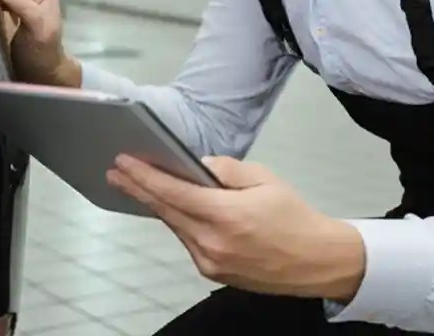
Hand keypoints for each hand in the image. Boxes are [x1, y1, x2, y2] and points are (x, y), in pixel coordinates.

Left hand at [107, 154, 365, 301]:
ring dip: (157, 205)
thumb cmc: (294, 216)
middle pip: (165, 210)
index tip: (123, 162)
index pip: (173, 192)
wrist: (318, 261)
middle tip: (115, 172)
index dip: (144, 176)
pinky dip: (178, 222)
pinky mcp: (212, 272)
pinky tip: (170, 208)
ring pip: (175, 226)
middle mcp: (213, 242)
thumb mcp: (264, 179)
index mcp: (227, 216)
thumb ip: (225, 169)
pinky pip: (187, 240)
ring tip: (136, 185)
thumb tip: (196, 165)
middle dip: (137, 188)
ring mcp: (211, 261)